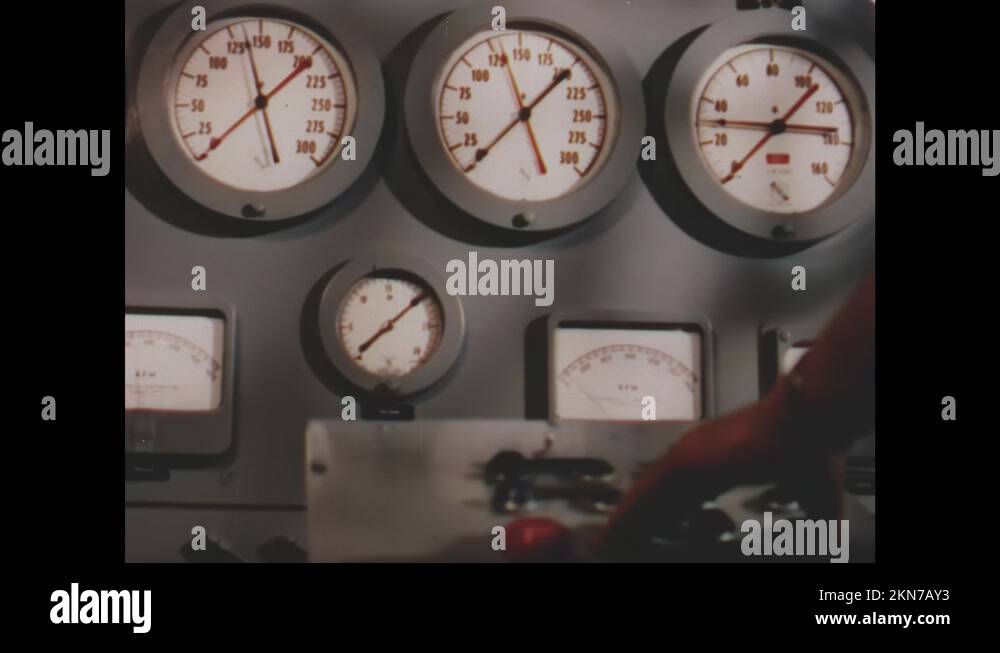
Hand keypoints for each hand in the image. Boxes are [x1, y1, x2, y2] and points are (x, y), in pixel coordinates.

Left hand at [597, 379, 845, 558]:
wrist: (808, 422)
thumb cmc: (810, 450)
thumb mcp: (809, 495)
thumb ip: (805, 515)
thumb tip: (819, 536)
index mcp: (720, 465)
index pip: (683, 499)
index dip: (666, 519)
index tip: (656, 535)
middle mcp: (698, 459)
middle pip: (658, 499)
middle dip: (640, 523)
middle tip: (621, 544)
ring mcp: (688, 457)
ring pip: (646, 496)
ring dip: (627, 521)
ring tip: (609, 544)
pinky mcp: (685, 461)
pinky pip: (646, 494)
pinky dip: (628, 515)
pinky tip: (614, 533)